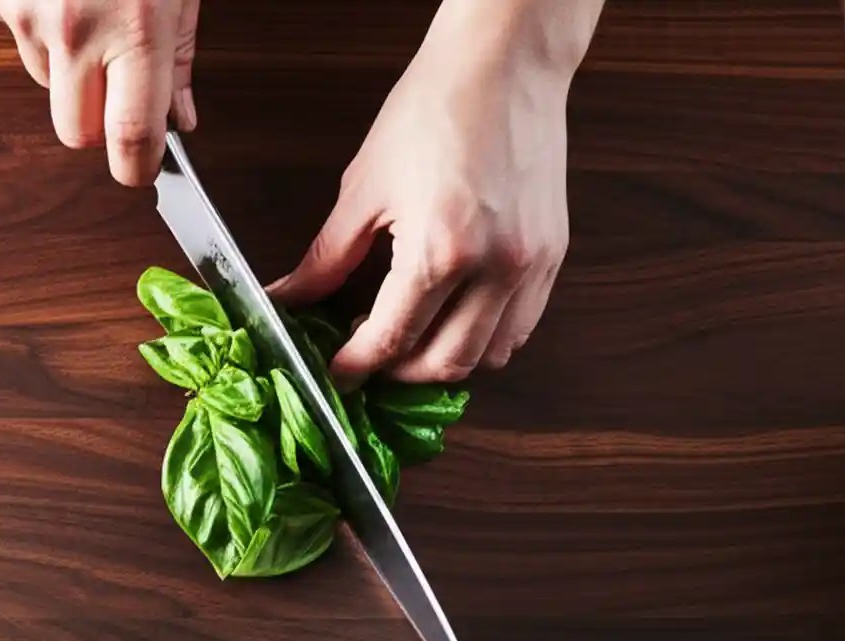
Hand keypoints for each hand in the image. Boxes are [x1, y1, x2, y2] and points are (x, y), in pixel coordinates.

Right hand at [0, 0, 199, 185]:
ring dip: (67, 67)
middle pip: (76, 132)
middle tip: (117, 82)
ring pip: (46, 83)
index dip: (137, 167)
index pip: (131, 137)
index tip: (142, 169)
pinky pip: (18, 38)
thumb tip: (177, 118)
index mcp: (137, 27)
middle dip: (97, 124)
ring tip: (88, 10)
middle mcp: (77, 28)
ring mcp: (29, 15)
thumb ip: (178, 55)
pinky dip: (38, 26)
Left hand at [270, 0, 602, 386]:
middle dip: (399, 373)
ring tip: (413, 338)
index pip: (392, 339)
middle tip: (369, 357)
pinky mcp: (552, 254)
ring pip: (490, 356)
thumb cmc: (435, 110)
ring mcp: (531, 264)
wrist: (501, 65)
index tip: (339, 373)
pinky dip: (486, 338)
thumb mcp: (363, 188)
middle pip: (445, 364)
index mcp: (442, 251)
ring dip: (446, 361)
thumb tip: (292, 296)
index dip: (357, 365)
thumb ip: (327, 258)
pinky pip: (522, 326)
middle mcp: (495, 267)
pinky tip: (456, 318)